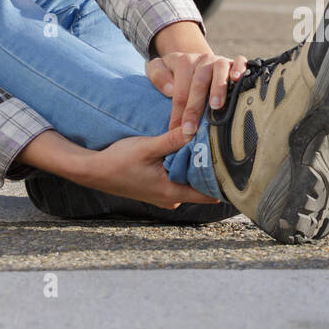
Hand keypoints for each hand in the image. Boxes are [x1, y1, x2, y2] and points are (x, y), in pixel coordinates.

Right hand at [87, 125, 217, 207]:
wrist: (94, 171)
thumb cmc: (119, 161)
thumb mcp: (147, 147)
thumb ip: (172, 140)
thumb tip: (196, 129)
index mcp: (172, 193)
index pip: (209, 193)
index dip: (222, 179)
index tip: (233, 162)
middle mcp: (171, 199)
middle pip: (201, 188)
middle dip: (211, 169)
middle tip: (223, 148)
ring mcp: (163, 196)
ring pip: (189, 183)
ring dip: (196, 168)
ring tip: (207, 147)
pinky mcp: (157, 189)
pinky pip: (178, 180)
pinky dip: (183, 168)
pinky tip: (185, 152)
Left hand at [146, 49, 248, 135]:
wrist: (195, 62)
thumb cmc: (175, 74)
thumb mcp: (158, 70)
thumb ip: (157, 76)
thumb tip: (169, 90)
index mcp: (183, 61)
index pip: (179, 88)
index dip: (178, 110)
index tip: (176, 129)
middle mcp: (202, 60)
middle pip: (198, 82)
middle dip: (194, 107)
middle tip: (191, 129)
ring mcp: (219, 60)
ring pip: (219, 70)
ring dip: (218, 88)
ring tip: (216, 106)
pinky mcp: (234, 63)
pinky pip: (240, 61)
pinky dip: (240, 68)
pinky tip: (237, 79)